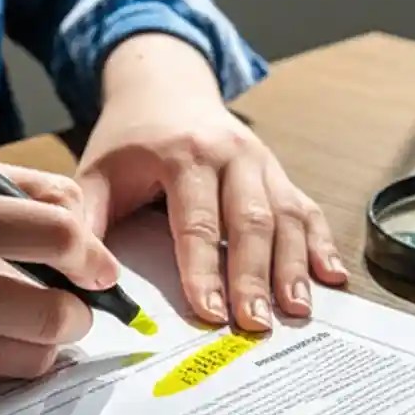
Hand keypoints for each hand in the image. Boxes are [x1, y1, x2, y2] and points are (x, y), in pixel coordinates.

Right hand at [0, 163, 116, 381]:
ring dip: (50, 342)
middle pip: (51, 314)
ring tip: (39, 317)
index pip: (54, 236)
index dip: (92, 255)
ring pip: (29, 358)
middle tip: (79, 300)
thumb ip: (16, 190)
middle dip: (81, 311)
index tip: (98, 263)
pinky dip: (6, 357)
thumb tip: (83, 222)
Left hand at [74, 34, 348, 330]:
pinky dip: (321, 244)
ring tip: (296, 311)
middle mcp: (231, 155)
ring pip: (286, 217)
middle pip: (250, 223)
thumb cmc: (130, 140)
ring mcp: (262, 163)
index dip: (204, 271)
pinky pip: (306, 208)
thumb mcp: (98, 173)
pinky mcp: (279, 173)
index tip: (210, 313)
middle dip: (254, 278)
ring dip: (293, 268)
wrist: (166, 88)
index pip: (197, 223)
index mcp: (183, 154)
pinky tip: (332, 277)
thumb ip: (89, 222)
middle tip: (255, 325)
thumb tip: (82, 279)